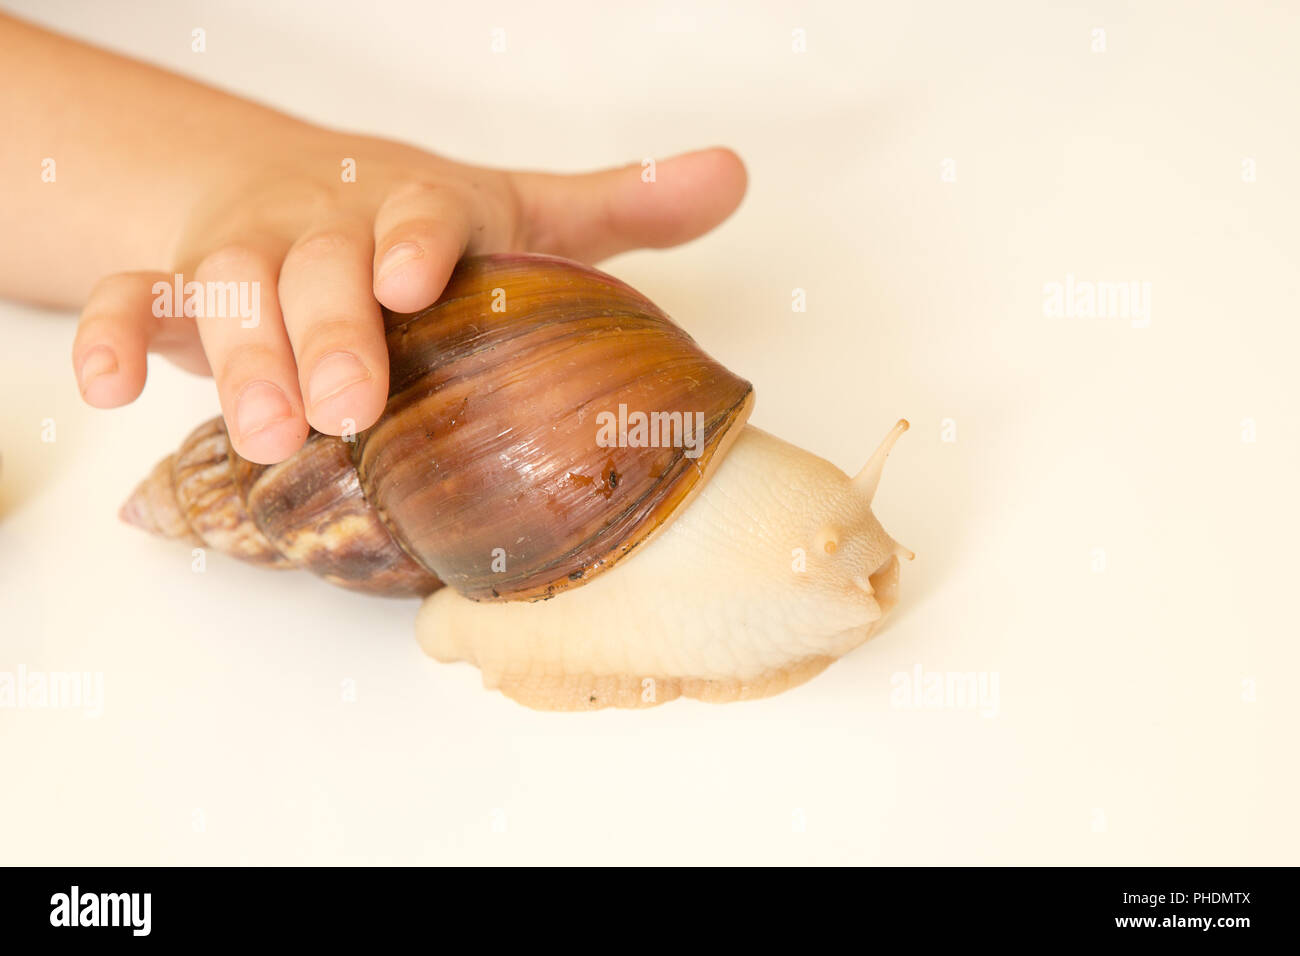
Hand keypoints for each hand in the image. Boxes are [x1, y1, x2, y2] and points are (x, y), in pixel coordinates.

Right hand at [71, 137, 745, 463]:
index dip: (413, 241)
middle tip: (349, 405)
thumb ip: (617, 207)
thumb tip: (734, 175)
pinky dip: (109, 334)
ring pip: (223, 290)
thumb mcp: (517, 213)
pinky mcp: (177, 286)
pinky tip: (110, 389)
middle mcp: (323, 225)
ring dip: (239, 356)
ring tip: (267, 430)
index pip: (412, 214)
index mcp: (408, 208)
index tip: (420, 279)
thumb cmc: (417, 224)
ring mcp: (244, 253)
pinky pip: (128, 300)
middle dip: (327, 331)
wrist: (295, 189)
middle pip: (315, 267)